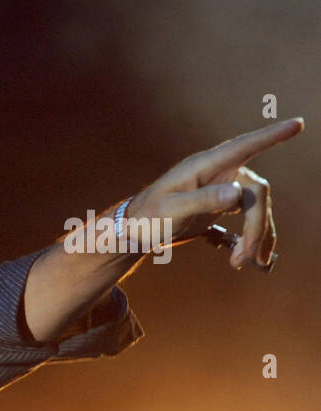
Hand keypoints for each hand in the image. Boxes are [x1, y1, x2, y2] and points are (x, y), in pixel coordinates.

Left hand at [127, 118, 303, 268]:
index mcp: (204, 166)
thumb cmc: (147, 217)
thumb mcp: (171, 210)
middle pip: (256, 193)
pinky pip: (247, 218)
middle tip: (246, 258)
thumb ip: (202, 200)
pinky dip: (250, 237)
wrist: (134, 232)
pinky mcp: (221, 205)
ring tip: (241, 263)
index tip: (298, 124)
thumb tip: (237, 193)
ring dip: (256, 237)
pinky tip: (248, 257)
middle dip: (257, 226)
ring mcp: (221, 189)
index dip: (272, 135)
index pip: (244, 147)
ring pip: (255, 208)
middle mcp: (218, 174)